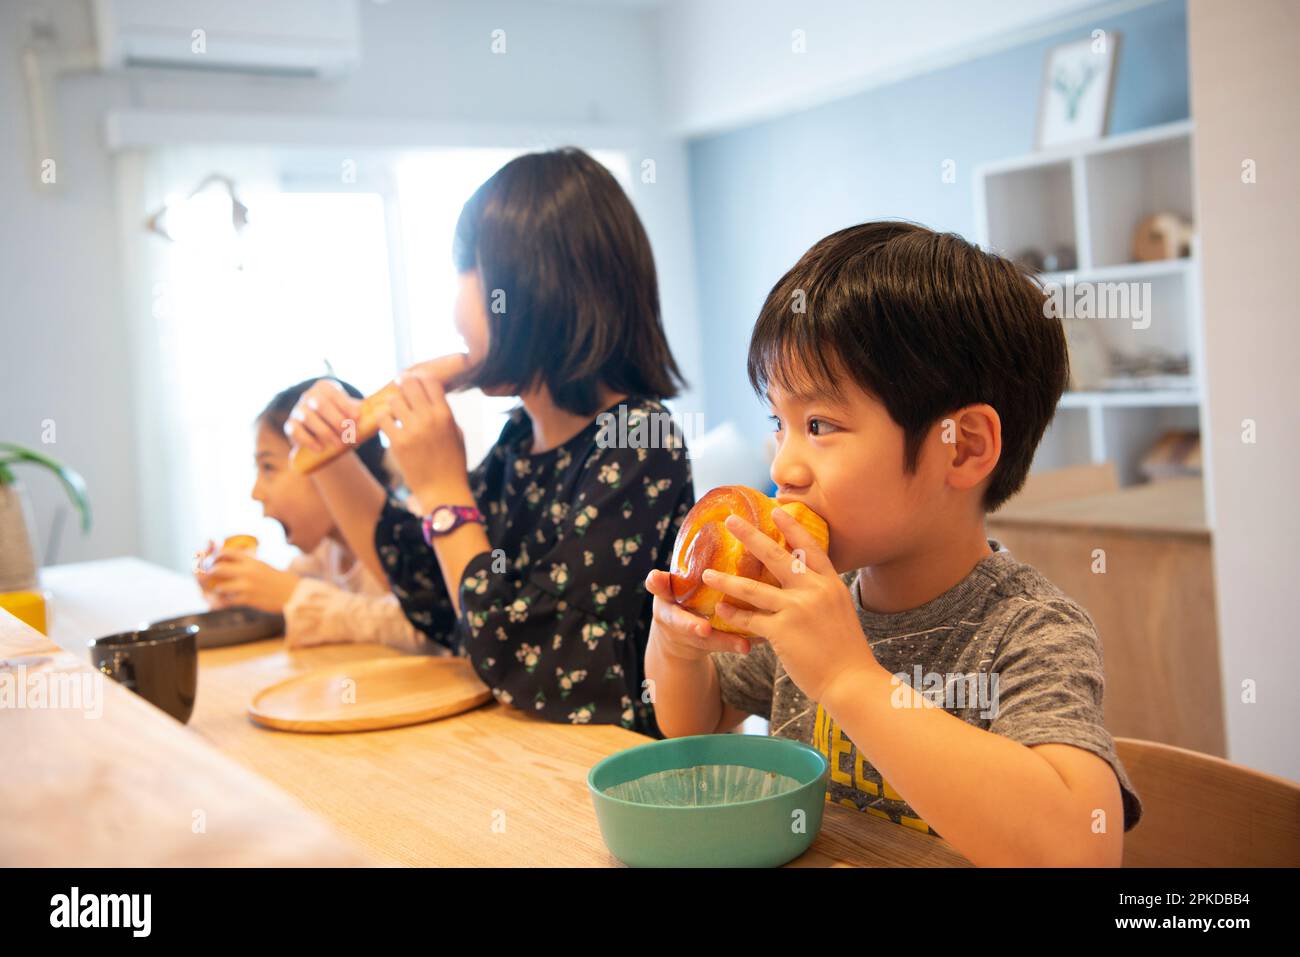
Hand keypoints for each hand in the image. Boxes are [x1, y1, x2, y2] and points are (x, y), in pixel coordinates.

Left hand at [195, 550, 299, 613]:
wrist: (292, 592)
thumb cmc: (276, 579)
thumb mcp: (261, 565)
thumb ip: (246, 563)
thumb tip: (229, 560)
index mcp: (251, 561)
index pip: (226, 552)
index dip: (215, 556)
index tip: (212, 560)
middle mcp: (248, 571)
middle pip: (218, 568)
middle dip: (209, 573)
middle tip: (208, 577)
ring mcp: (247, 586)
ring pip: (220, 586)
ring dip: (216, 589)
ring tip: (218, 590)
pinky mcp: (248, 599)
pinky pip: (228, 601)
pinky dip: (224, 601)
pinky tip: (225, 600)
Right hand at [284, 379, 362, 458]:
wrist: (326, 437)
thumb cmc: (344, 421)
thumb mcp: (354, 413)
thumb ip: (368, 410)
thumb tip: (387, 410)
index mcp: (325, 387)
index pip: (334, 394)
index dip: (345, 405)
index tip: (357, 418)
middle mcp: (309, 395)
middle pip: (320, 405)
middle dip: (336, 420)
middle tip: (349, 433)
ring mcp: (298, 409)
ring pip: (308, 418)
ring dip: (325, 432)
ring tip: (339, 444)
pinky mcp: (290, 425)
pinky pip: (296, 431)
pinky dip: (308, 440)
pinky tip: (320, 448)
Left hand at [377, 363, 469, 504]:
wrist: (443, 490)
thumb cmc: (452, 463)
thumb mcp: (457, 433)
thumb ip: (445, 412)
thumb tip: (431, 395)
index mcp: (446, 415)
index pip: (430, 381)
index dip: (421, 378)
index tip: (415, 381)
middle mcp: (429, 419)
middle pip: (410, 384)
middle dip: (404, 385)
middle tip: (400, 389)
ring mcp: (413, 430)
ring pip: (394, 400)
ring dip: (394, 403)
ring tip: (396, 410)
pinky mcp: (398, 442)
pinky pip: (383, 418)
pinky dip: (384, 418)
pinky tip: (389, 424)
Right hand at [644, 569, 752, 662]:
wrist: (676, 637)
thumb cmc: (680, 597)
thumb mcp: (670, 585)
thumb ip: (671, 575)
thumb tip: (707, 534)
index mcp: (664, 595)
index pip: (658, 587)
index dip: (656, 582)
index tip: (655, 577)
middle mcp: (673, 616)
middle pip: (680, 622)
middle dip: (692, 625)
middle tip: (703, 629)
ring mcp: (688, 634)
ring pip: (705, 640)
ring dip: (723, 641)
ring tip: (741, 645)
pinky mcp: (704, 645)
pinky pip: (721, 646)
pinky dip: (736, 645)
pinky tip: (754, 644)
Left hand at [700, 508, 880, 702]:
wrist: (852, 682)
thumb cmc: (847, 652)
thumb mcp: (841, 612)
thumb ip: (823, 595)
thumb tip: (807, 583)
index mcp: (831, 585)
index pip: (811, 547)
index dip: (793, 527)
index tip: (777, 509)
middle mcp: (814, 591)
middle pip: (776, 556)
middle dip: (750, 536)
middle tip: (730, 521)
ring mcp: (798, 609)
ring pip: (753, 588)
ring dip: (726, 581)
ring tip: (706, 574)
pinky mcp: (782, 631)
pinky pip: (750, 619)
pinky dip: (733, 615)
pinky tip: (720, 611)